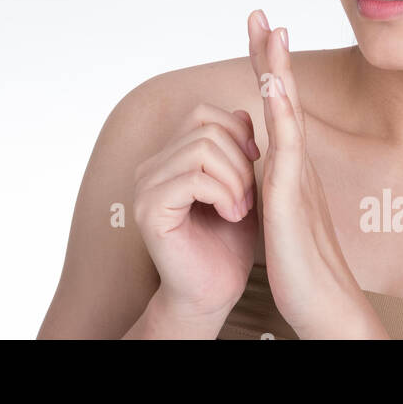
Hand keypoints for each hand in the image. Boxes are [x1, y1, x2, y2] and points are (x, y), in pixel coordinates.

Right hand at [133, 103, 260, 329]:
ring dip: (235, 178)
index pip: (202, 114)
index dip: (236, 130)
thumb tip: (243, 110)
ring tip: (240, 207)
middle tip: (249, 196)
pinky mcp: (150, 210)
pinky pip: (194, 178)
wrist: (212, 293)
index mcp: (168, 158)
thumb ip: (239, 149)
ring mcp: (146, 187)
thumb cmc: (226, 244)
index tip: (255, 162)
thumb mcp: (240, 185)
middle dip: (240, 159)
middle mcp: (151, 168)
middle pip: (205, 128)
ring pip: (202, 149)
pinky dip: (224, 194)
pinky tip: (231, 214)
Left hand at [249, 9, 384, 338]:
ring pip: (287, 115)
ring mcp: (298, 181)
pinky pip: (287, 152)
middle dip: (271, 55)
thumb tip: (258, 167)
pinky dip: (281, 116)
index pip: (274, 109)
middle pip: (282, 99)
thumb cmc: (302, 270)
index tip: (258, 33)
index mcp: (288, 170)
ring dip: (278, 72)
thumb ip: (269, 188)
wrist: (326, 309)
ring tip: (271, 32)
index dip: (266, 71)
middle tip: (260, 14)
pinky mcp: (292, 202)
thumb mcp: (278, 217)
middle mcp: (297, 167)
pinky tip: (272, 89)